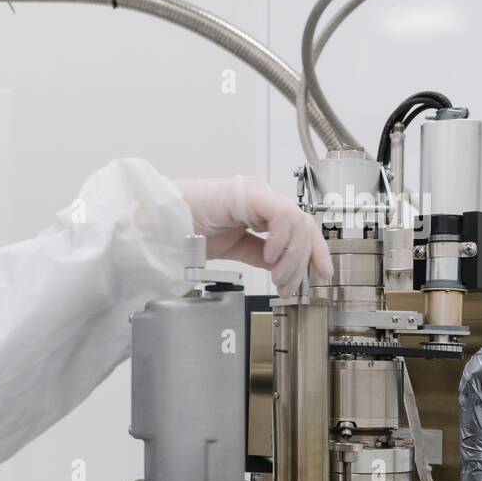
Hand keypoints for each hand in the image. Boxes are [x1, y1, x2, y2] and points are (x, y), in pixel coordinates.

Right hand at [173, 175, 332, 295]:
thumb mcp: (234, 248)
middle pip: (305, 225)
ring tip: (276, 276)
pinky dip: (282, 238)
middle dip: (304, 261)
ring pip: (298, 221)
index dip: (315, 252)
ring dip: (292, 256)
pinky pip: (282, 214)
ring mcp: (257, 193)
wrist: (162, 225)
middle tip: (289, 286)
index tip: (319, 276)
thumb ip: (260, 254)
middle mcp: (262, 198)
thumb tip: (282, 267)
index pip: (300, 227)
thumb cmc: (186, 231)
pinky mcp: (249, 193)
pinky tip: (270, 256)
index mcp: (259, 209)